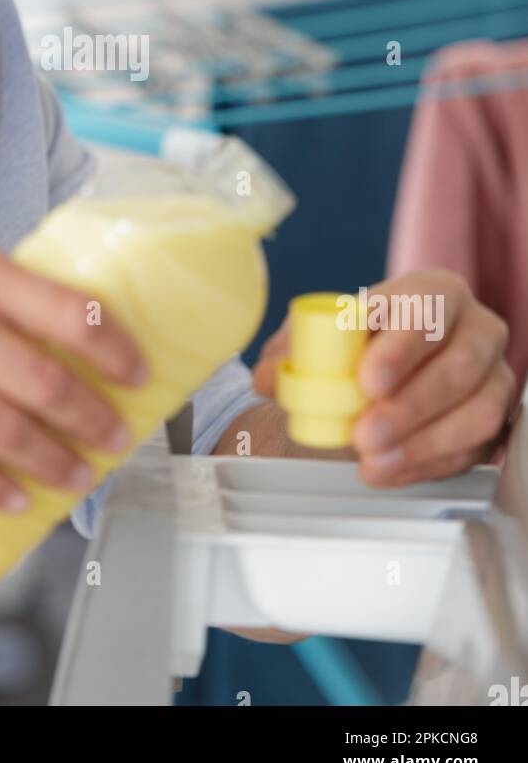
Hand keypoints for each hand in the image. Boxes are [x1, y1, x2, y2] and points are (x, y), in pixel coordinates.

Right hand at [0, 205, 147, 510]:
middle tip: (116, 438)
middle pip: (46, 383)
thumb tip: (67, 331)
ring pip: (5, 430)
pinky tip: (15, 500)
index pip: (71, 312)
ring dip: (53, 463)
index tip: (139, 374)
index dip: (117, 350)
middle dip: (94, 420)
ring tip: (77, 476)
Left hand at [252, 269, 514, 485]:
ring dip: (423, 443)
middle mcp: (476, 330)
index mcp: (435, 293)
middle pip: (459, 366)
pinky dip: (429, 464)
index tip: (366, 381)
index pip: (428, 311)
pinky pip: (474, 448)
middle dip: (410, 405)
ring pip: (477, 412)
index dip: (401, 348)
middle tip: (364, 433)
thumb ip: (294, 349)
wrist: (387, 366)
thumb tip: (267, 377)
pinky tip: (391, 469)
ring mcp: (493, 377)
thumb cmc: (362, 341)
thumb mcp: (324, 335)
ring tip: (373, 460)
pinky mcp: (495, 422)